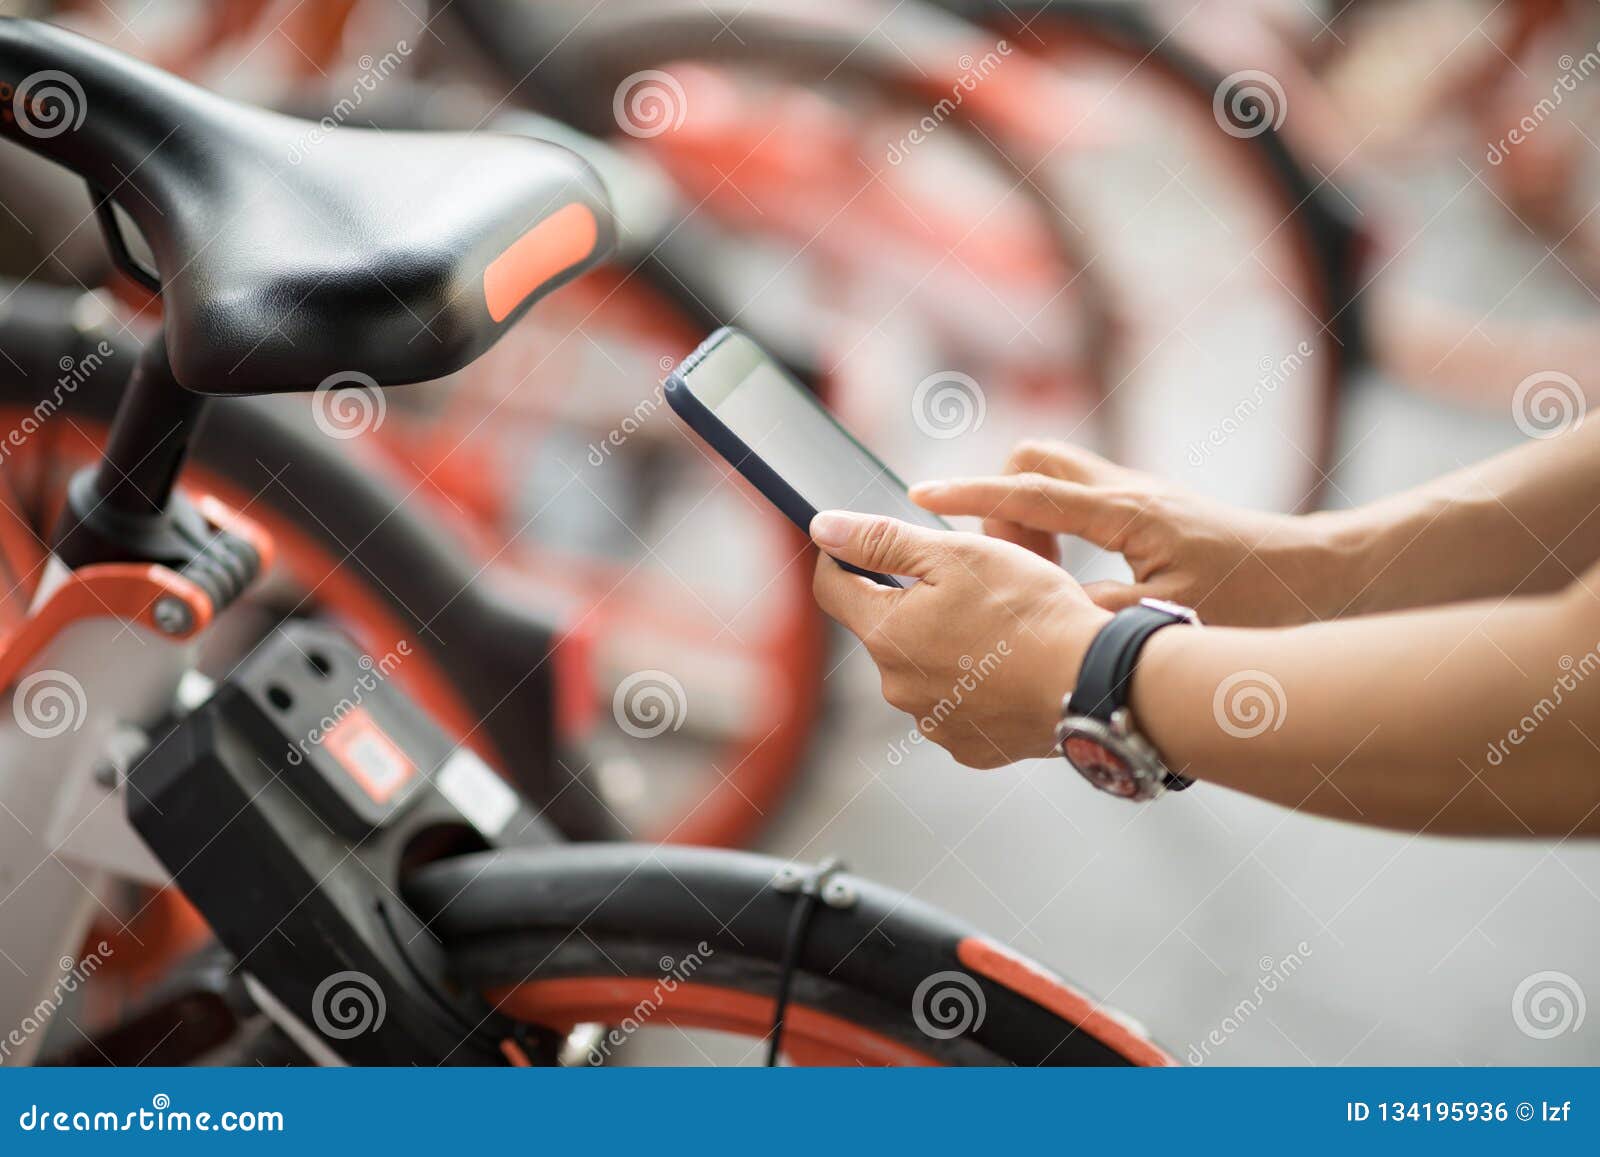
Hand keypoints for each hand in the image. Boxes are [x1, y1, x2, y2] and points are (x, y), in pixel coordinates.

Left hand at [810, 509, 1110, 768]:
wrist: (1092, 681)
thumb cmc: (1028, 609)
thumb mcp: (955, 555)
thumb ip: (882, 540)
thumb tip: (823, 528)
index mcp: (886, 634)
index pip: (832, 588)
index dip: (842, 557)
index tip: (862, 543)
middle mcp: (898, 687)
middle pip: (884, 631)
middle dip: (912, 605)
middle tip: (968, 587)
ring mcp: (932, 723)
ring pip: (923, 669)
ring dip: (946, 646)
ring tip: (999, 630)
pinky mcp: (968, 747)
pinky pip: (957, 706)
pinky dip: (974, 685)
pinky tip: (1010, 669)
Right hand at [910, 440, 1346, 626]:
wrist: (1320, 577)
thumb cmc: (1255, 601)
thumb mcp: (1168, 620)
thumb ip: (1092, 613)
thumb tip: (1034, 610)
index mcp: (1127, 512)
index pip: (1030, 490)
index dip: (970, 495)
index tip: (920, 494)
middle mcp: (1128, 491)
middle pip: (1034, 461)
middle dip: (1000, 502)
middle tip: (1008, 564)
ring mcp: (1138, 496)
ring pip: (1056, 479)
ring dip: (1030, 520)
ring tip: (1042, 580)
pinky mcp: (1148, 511)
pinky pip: (1078, 505)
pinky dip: (1058, 532)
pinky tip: (1072, 582)